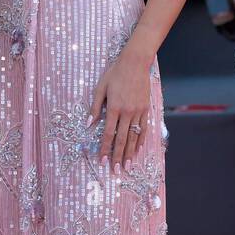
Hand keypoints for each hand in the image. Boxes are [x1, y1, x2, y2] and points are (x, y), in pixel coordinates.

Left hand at [90, 50, 150, 172]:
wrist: (135, 63)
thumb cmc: (115, 74)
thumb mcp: (100, 88)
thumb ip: (95, 108)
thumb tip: (89, 125)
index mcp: (114, 108)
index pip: (109, 133)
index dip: (105, 149)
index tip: (102, 161)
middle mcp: (127, 112)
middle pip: (122, 139)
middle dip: (118, 156)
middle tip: (116, 170)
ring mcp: (138, 112)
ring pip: (134, 137)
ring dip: (130, 153)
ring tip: (127, 166)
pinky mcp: (146, 109)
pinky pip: (143, 129)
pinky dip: (141, 140)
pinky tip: (138, 150)